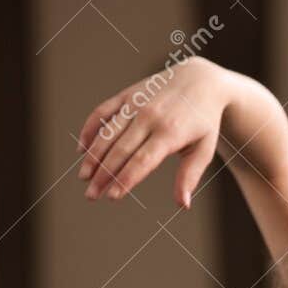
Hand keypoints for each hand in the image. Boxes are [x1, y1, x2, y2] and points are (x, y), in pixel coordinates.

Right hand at [77, 55, 231, 206]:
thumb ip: (190, 176)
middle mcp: (149, 116)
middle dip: (104, 175)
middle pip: (120, 150)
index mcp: (170, 133)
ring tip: (83, 178)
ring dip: (92, 156)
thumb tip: (183, 206)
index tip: (113, 197)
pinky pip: (102, 112)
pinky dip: (90, 129)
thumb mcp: (204, 149)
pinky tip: (82, 149)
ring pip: (107, 133)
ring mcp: (136, 103)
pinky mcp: (127, 94)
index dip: (125, 179)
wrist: (200, 81)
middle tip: (91, 196)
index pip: (142, 161)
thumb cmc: (203, 121)